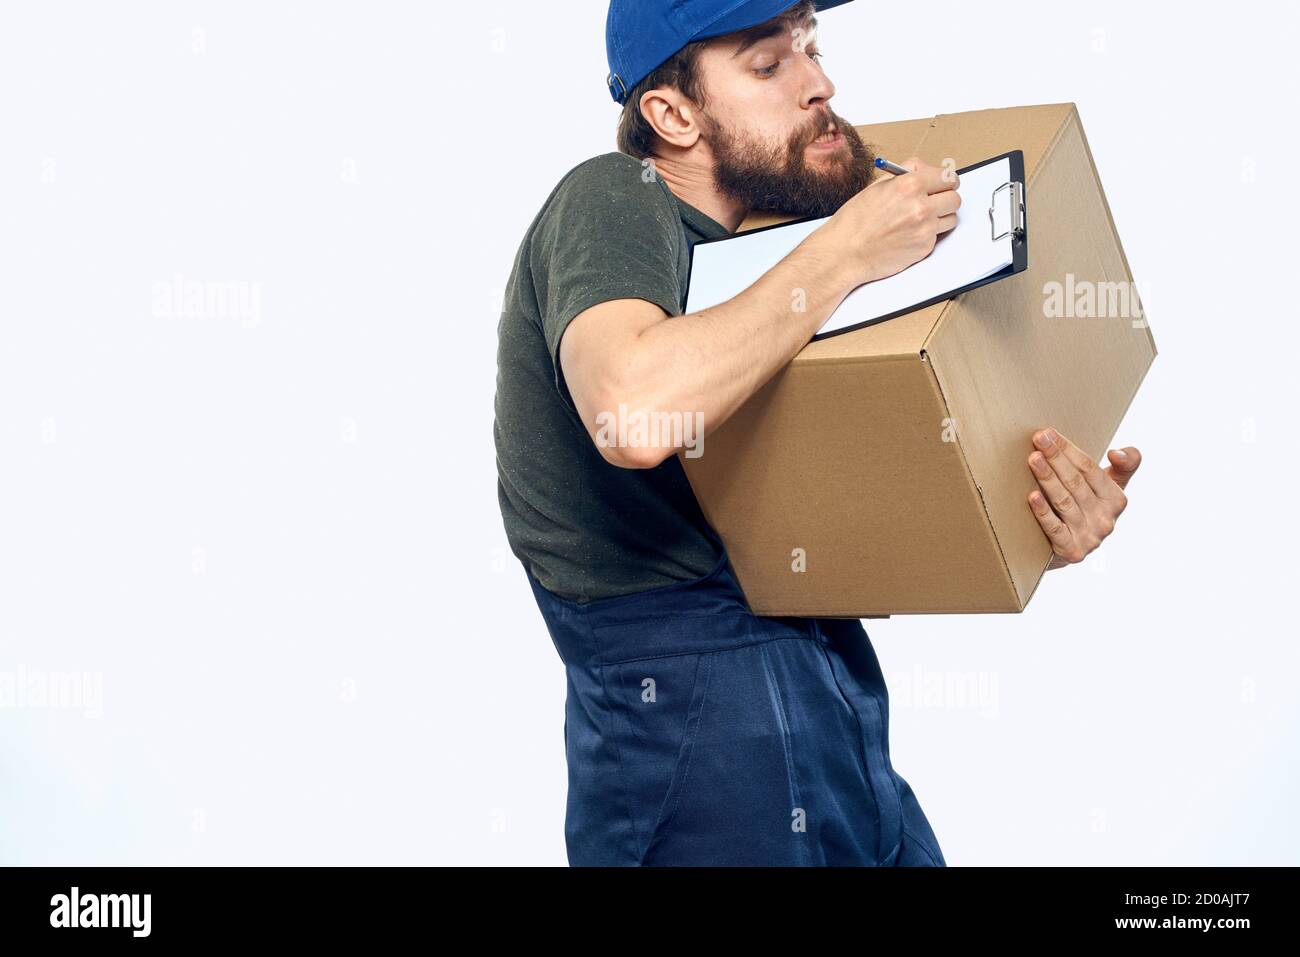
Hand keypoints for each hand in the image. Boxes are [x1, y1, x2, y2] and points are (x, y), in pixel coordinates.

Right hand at [817, 156, 960, 286]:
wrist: (845, 253)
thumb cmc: (854, 221)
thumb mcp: (877, 186)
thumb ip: (905, 174)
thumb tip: (924, 169)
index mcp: (910, 185)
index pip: (948, 177)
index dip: (945, 181)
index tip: (943, 185)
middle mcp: (921, 206)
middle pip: (955, 198)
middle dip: (946, 199)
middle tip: (934, 202)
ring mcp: (925, 229)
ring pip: (952, 218)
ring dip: (941, 218)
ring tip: (921, 219)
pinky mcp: (925, 248)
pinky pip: (938, 236)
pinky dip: (928, 235)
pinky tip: (909, 234)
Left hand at [1024, 427, 1140, 567]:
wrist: (1070, 549)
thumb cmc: (1088, 509)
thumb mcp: (1110, 488)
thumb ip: (1123, 467)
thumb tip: (1117, 453)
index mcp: (1116, 499)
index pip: (1090, 469)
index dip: (1069, 450)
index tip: (1049, 433)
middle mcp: (1105, 519)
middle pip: (1076, 482)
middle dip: (1055, 458)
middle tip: (1039, 439)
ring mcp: (1089, 537)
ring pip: (1064, 502)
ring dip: (1048, 478)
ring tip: (1033, 459)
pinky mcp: (1071, 551)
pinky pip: (1055, 528)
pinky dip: (1043, 511)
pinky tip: (1032, 496)